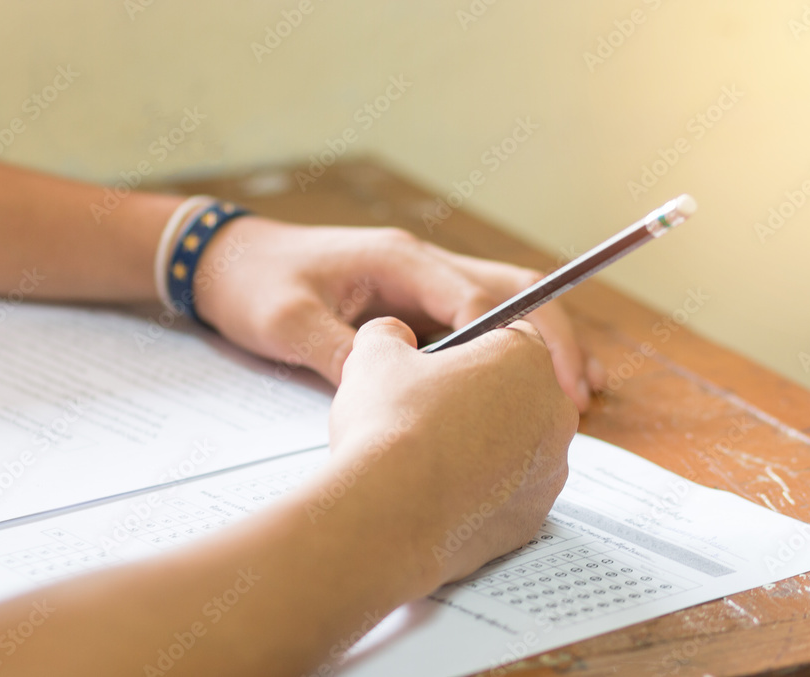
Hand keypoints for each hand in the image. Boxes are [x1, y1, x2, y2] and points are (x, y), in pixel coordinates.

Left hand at [194, 216, 604, 409]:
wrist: (227, 261)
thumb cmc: (255, 284)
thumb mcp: (288, 323)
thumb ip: (341, 355)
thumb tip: (399, 394)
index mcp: (399, 261)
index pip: (477, 296)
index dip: (516, 342)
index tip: (542, 385)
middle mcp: (420, 264)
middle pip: (511, 289)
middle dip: (551, 337)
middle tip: (578, 392)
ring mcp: (420, 281)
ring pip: (504, 302)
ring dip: (543, 340)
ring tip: (583, 388)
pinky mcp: (413, 302)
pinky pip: (478, 320)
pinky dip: (512, 348)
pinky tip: (532, 381)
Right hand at [326, 317, 578, 585]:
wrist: (389, 514)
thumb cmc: (390, 425)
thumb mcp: (375, 356)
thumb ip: (390, 334)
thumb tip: (393, 335)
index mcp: (525, 358)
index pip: (508, 339)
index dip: (469, 351)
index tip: (439, 367)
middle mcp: (553, 411)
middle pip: (519, 393)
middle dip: (482, 399)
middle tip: (431, 413)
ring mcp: (550, 469)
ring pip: (517, 446)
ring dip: (485, 446)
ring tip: (432, 458)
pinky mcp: (534, 516)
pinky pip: (510, 494)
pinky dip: (483, 491)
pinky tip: (442, 494)